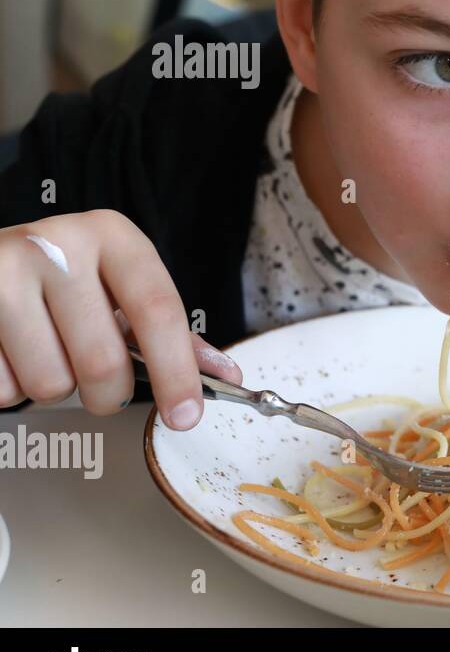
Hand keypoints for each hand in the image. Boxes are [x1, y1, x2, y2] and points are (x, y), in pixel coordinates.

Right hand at [0, 210, 242, 428]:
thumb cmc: (65, 277)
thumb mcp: (120, 285)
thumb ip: (171, 331)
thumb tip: (225, 377)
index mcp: (112, 236)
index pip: (158, 311)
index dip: (176, 372)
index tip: (186, 415)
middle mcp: (58, 245)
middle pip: (104, 362)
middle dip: (108, 394)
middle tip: (101, 385)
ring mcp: (3, 272)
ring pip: (50, 383)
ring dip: (55, 388)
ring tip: (46, 353)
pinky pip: (4, 389)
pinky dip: (12, 387)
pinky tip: (11, 351)